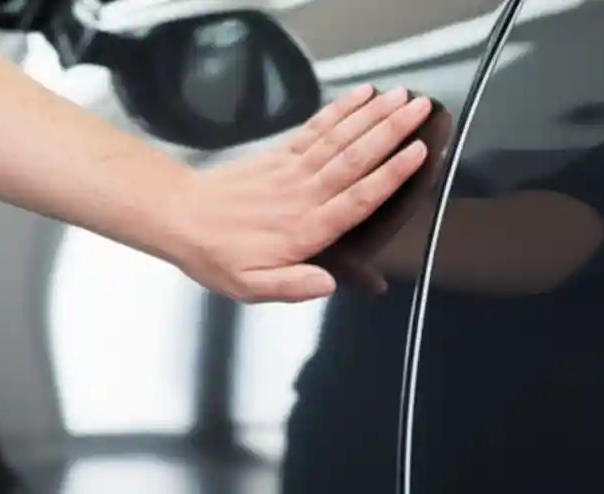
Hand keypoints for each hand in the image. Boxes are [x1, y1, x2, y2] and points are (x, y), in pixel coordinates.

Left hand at [167, 85, 432, 302]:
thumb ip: (292, 286)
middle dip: (392, 131)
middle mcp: (303, 195)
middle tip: (422, 110)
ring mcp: (292, 171)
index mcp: (305, 230)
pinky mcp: (280, 155)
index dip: (390, 176)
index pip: (357, 199)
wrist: (180, 218)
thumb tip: (327, 285)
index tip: (417, 153)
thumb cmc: (217, 255)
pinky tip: (361, 96)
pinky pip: (316, 129)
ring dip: (374, 114)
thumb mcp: (251, 286)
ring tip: (404, 96)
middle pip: (356, 158)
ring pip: (341, 138)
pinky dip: (341, 110)